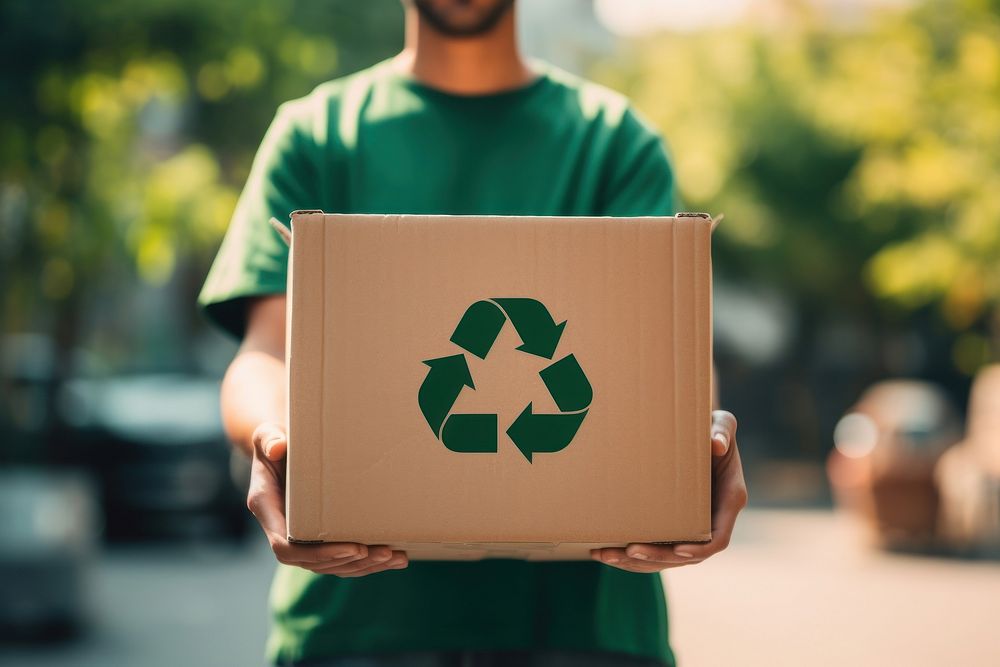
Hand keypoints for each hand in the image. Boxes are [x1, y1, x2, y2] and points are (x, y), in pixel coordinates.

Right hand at [246, 422, 408, 576]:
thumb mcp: (268, 434)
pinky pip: (339, 559)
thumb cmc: (275, 439)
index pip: (286, 547)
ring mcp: (298, 537)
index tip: (352, 548)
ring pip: (329, 566)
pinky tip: (394, 558)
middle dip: (349, 561)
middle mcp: (280, 529)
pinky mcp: (316, 537)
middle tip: (383, 552)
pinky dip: (366, 562)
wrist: (279, 449)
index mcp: (266, 508)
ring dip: (363, 566)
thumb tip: (277, 447)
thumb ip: (269, 438)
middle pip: (312, 563)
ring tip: (395, 557)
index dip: (318, 554)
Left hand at [591, 410, 746, 571]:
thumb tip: (717, 443)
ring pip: (666, 557)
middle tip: (628, 552)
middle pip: (686, 555)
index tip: (679, 551)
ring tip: (605, 555)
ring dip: (636, 561)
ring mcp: (692, 526)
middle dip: (657, 557)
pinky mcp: (674, 525)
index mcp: (728, 501)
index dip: (699, 548)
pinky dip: (630, 553)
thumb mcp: (721, 422)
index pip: (718, 538)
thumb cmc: (711, 426)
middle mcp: (712, 520)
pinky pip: (655, 546)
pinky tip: (603, 550)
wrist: (700, 433)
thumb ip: (723, 429)